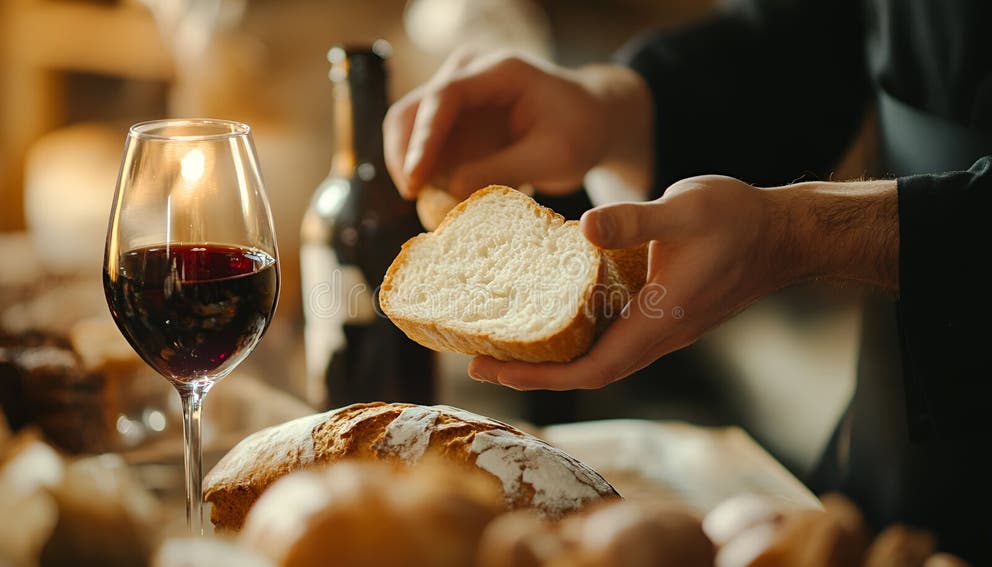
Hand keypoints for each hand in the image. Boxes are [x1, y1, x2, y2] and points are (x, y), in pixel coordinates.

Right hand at [384, 50, 652, 198]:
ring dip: (411, 168)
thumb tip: (451, 189)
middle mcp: (468, 75)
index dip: (424, 138)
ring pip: (408, 130)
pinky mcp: (453, 124)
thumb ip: (506, 170)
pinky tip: (437, 202)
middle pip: (411, 110)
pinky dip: (425, 176)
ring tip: (427, 204)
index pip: (445, 96)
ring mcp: (456, 98)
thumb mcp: (555, 157)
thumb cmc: (581, 132)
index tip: (415, 178)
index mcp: (499, 71)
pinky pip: (423, 149)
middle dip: (404, 156)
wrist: (591, 121)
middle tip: (414, 197)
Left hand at [467, 175, 898, 389]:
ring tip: (502, 337)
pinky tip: (551, 309)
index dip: (538, 375)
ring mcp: (662, 326)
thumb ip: (634, 220)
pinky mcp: (663, 310)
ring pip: (598, 354)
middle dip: (531, 370)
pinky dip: (575, 331)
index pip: (590, 368)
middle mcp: (658, 334)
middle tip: (477, 357)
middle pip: (586, 370)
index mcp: (659, 320)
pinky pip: (611, 333)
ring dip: (551, 353)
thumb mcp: (686, 209)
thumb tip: (582, 227)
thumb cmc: (739, 220)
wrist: (786, 233)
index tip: (490, 368)